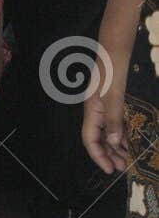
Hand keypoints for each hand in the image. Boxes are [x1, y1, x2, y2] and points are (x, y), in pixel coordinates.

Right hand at [82, 54, 129, 173]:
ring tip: (126, 158)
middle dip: (108, 154)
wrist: (114, 48)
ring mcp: (102, 106)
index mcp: (91, 110)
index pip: (90, 140)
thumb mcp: (114, 95)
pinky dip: (120, 133)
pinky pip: (114, 123)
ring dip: (115, 146)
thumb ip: (114, 119)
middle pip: (98, 138)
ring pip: (106, 132)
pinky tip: (129, 140)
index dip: (98, 156)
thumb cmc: (111, 69)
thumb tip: (115, 143)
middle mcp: (95, 111)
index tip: (110, 169)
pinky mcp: (111, 101)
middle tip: (122, 167)